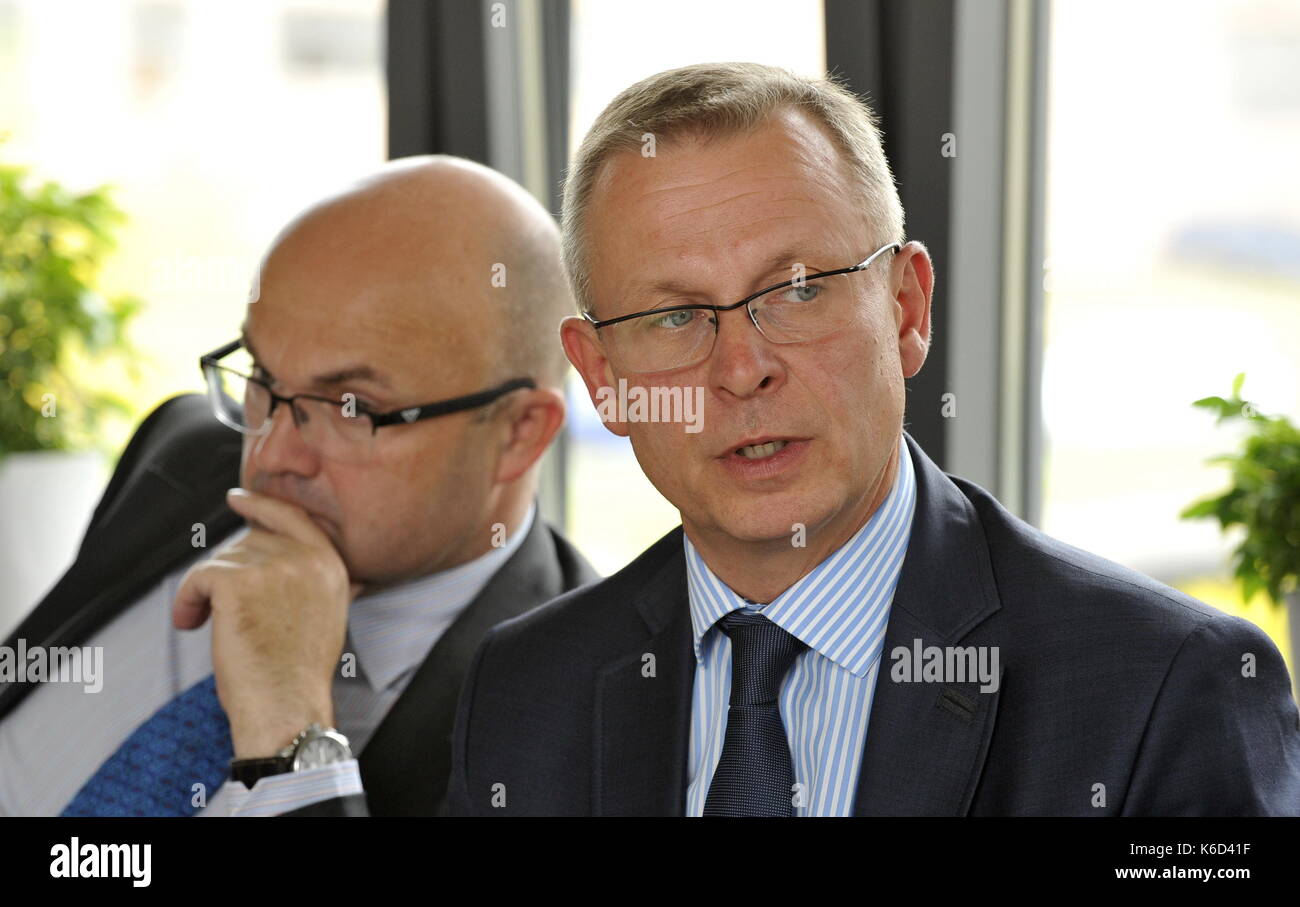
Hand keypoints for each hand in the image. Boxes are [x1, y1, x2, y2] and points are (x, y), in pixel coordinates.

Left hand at [173, 488, 362, 757]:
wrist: (286, 706)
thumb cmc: (297, 674)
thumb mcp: (325, 615)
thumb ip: (310, 579)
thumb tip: (280, 555)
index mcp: (331, 565)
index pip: (293, 516)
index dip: (261, 505)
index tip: (237, 498)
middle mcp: (306, 559)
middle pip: (249, 541)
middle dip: (227, 572)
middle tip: (217, 609)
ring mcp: (274, 567)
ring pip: (220, 560)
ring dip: (206, 593)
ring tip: (208, 626)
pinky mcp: (238, 582)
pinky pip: (198, 576)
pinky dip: (187, 600)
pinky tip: (191, 623)